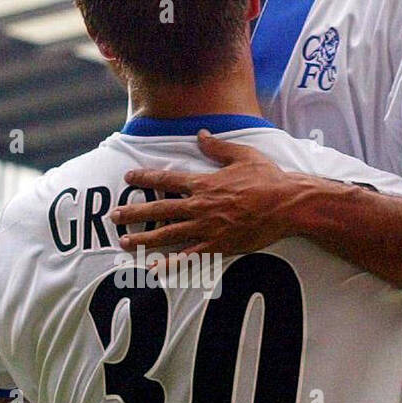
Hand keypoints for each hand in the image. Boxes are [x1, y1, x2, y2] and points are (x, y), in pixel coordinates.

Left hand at [109, 131, 298, 255]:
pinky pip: (189, 257)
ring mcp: (207, 228)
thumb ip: (217, 146)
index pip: (167, 179)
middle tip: (113, 216)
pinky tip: (153, 268)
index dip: (145, 177)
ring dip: (143, 239)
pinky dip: (170, 263)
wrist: (288, 205)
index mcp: (204, 183)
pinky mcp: (218, 246)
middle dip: (133, 213)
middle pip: (159, 209)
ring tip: (123, 243)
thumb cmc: (269, 178)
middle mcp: (200, 206)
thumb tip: (200, 134)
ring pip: (168, 234)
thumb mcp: (243, 155)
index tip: (129, 177)